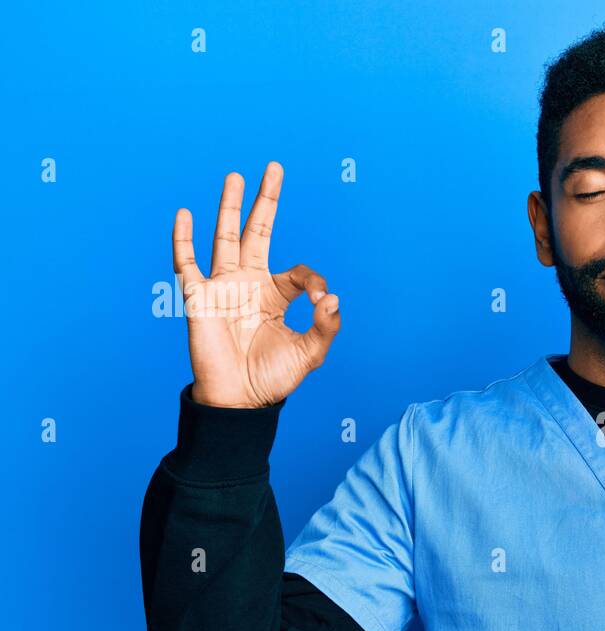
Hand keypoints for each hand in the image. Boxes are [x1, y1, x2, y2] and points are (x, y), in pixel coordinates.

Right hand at [172, 161, 340, 407]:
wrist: (240, 401)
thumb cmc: (272, 379)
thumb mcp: (311, 354)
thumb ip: (327, 326)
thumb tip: (333, 296)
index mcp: (276, 296)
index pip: (298, 272)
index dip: (315, 282)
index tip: (323, 303)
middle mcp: (249, 284)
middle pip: (257, 232)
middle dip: (265, 201)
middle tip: (273, 167)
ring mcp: (223, 287)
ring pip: (225, 237)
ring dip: (229, 206)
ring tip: (235, 175)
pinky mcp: (199, 298)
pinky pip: (187, 263)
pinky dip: (183, 239)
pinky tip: (185, 213)